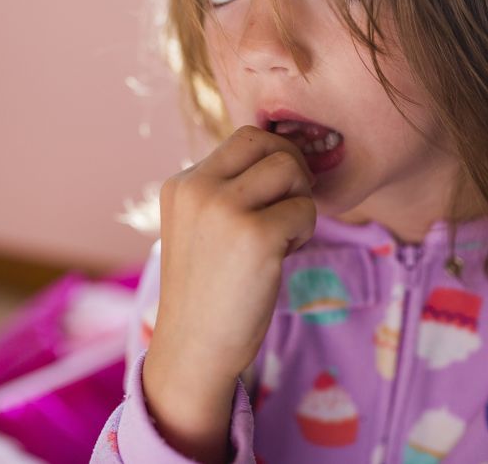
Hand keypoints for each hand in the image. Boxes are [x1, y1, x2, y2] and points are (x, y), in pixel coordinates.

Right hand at [149, 124, 316, 381]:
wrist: (193, 349)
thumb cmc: (207, 291)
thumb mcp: (199, 227)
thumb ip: (227, 191)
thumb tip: (285, 156)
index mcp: (182, 184)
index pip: (245, 137)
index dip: (274, 157)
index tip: (279, 192)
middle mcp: (199, 188)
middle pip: (270, 143)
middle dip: (293, 171)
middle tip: (289, 209)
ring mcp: (225, 209)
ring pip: (290, 169)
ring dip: (300, 200)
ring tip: (283, 236)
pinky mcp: (256, 236)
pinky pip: (305, 209)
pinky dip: (304, 232)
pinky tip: (282, 257)